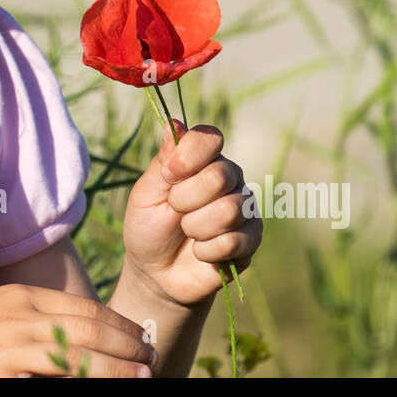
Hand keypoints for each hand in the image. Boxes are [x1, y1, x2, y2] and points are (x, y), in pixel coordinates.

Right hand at [0, 284, 158, 376]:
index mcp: (15, 299)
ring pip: (71, 361)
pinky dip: (67, 388)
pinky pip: (39, 388)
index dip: (118, 324)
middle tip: (151, 361)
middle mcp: (12, 320)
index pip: (82, 307)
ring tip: (138, 379)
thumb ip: (27, 322)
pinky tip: (87, 391)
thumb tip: (75, 340)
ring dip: (110, 372)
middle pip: (85, 332)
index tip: (141, 337)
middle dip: (125, 348)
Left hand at [121, 118, 261, 308]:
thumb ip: (163, 161)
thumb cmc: (148, 227)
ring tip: (187, 233)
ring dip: (196, 227)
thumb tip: (174, 123)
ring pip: (229, 210)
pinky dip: (208, 251)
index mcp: (202, 159)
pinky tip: (201, 253)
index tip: (169, 175)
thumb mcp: (145, 194)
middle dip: (186, 199)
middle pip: (220, 176)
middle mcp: (229, 178)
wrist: (156, 273)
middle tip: (174, 210)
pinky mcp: (251, 239)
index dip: (190, 155)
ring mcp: (244, 208)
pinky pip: (234, 241)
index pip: (210, 138)